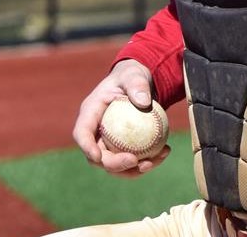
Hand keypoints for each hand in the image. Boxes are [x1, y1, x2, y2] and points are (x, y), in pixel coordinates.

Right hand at [71, 59, 171, 177]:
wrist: (138, 86)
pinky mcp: (123, 149)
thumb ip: (137, 85)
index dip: (86, 147)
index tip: (99, 157)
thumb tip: (144, 102)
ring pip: (116, 166)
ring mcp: (108, 143)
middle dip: (114, 164)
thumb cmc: (131, 77)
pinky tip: (165, 152)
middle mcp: (95, 132)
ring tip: (154, 161)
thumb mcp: (134, 75)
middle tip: (135, 161)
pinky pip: (133, 162)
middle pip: (97, 156)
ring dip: (134, 170)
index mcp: (90, 113)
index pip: (82, 133)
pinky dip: (148, 161)